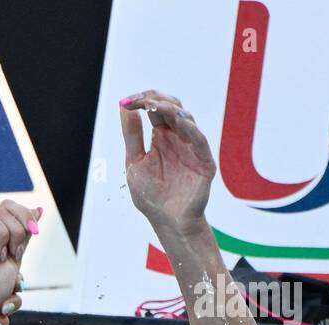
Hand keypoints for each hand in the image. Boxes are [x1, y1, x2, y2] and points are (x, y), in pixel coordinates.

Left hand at [120, 91, 214, 233]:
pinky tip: (178, 121)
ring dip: (170, 109)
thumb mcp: (134, 162)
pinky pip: (199, 140)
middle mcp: (178, 137)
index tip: (125, 101)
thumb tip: (124, 107)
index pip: (154, 108)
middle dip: (155, 99)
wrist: (167, 221)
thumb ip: (132, 136)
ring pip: (186, 119)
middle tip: (140, 100)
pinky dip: (190, 129)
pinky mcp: (204, 161)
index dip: (141, 101)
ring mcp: (192, 147)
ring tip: (153, 106)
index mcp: (161, 136)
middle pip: (171, 106)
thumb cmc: (151, 195)